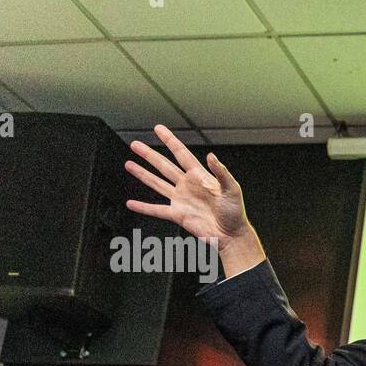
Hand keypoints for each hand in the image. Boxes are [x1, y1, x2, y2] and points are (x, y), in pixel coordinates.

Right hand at [124, 124, 263, 276]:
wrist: (231, 235)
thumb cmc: (236, 212)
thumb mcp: (232, 189)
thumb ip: (221, 172)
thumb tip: (211, 156)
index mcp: (200, 176)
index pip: (181, 154)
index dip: (170, 141)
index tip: (158, 129)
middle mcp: (187, 185)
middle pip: (164, 166)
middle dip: (149, 155)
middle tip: (135, 145)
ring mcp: (181, 199)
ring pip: (157, 183)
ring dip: (143, 174)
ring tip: (129, 164)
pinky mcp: (177, 214)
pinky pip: (157, 210)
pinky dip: (144, 207)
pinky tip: (132, 203)